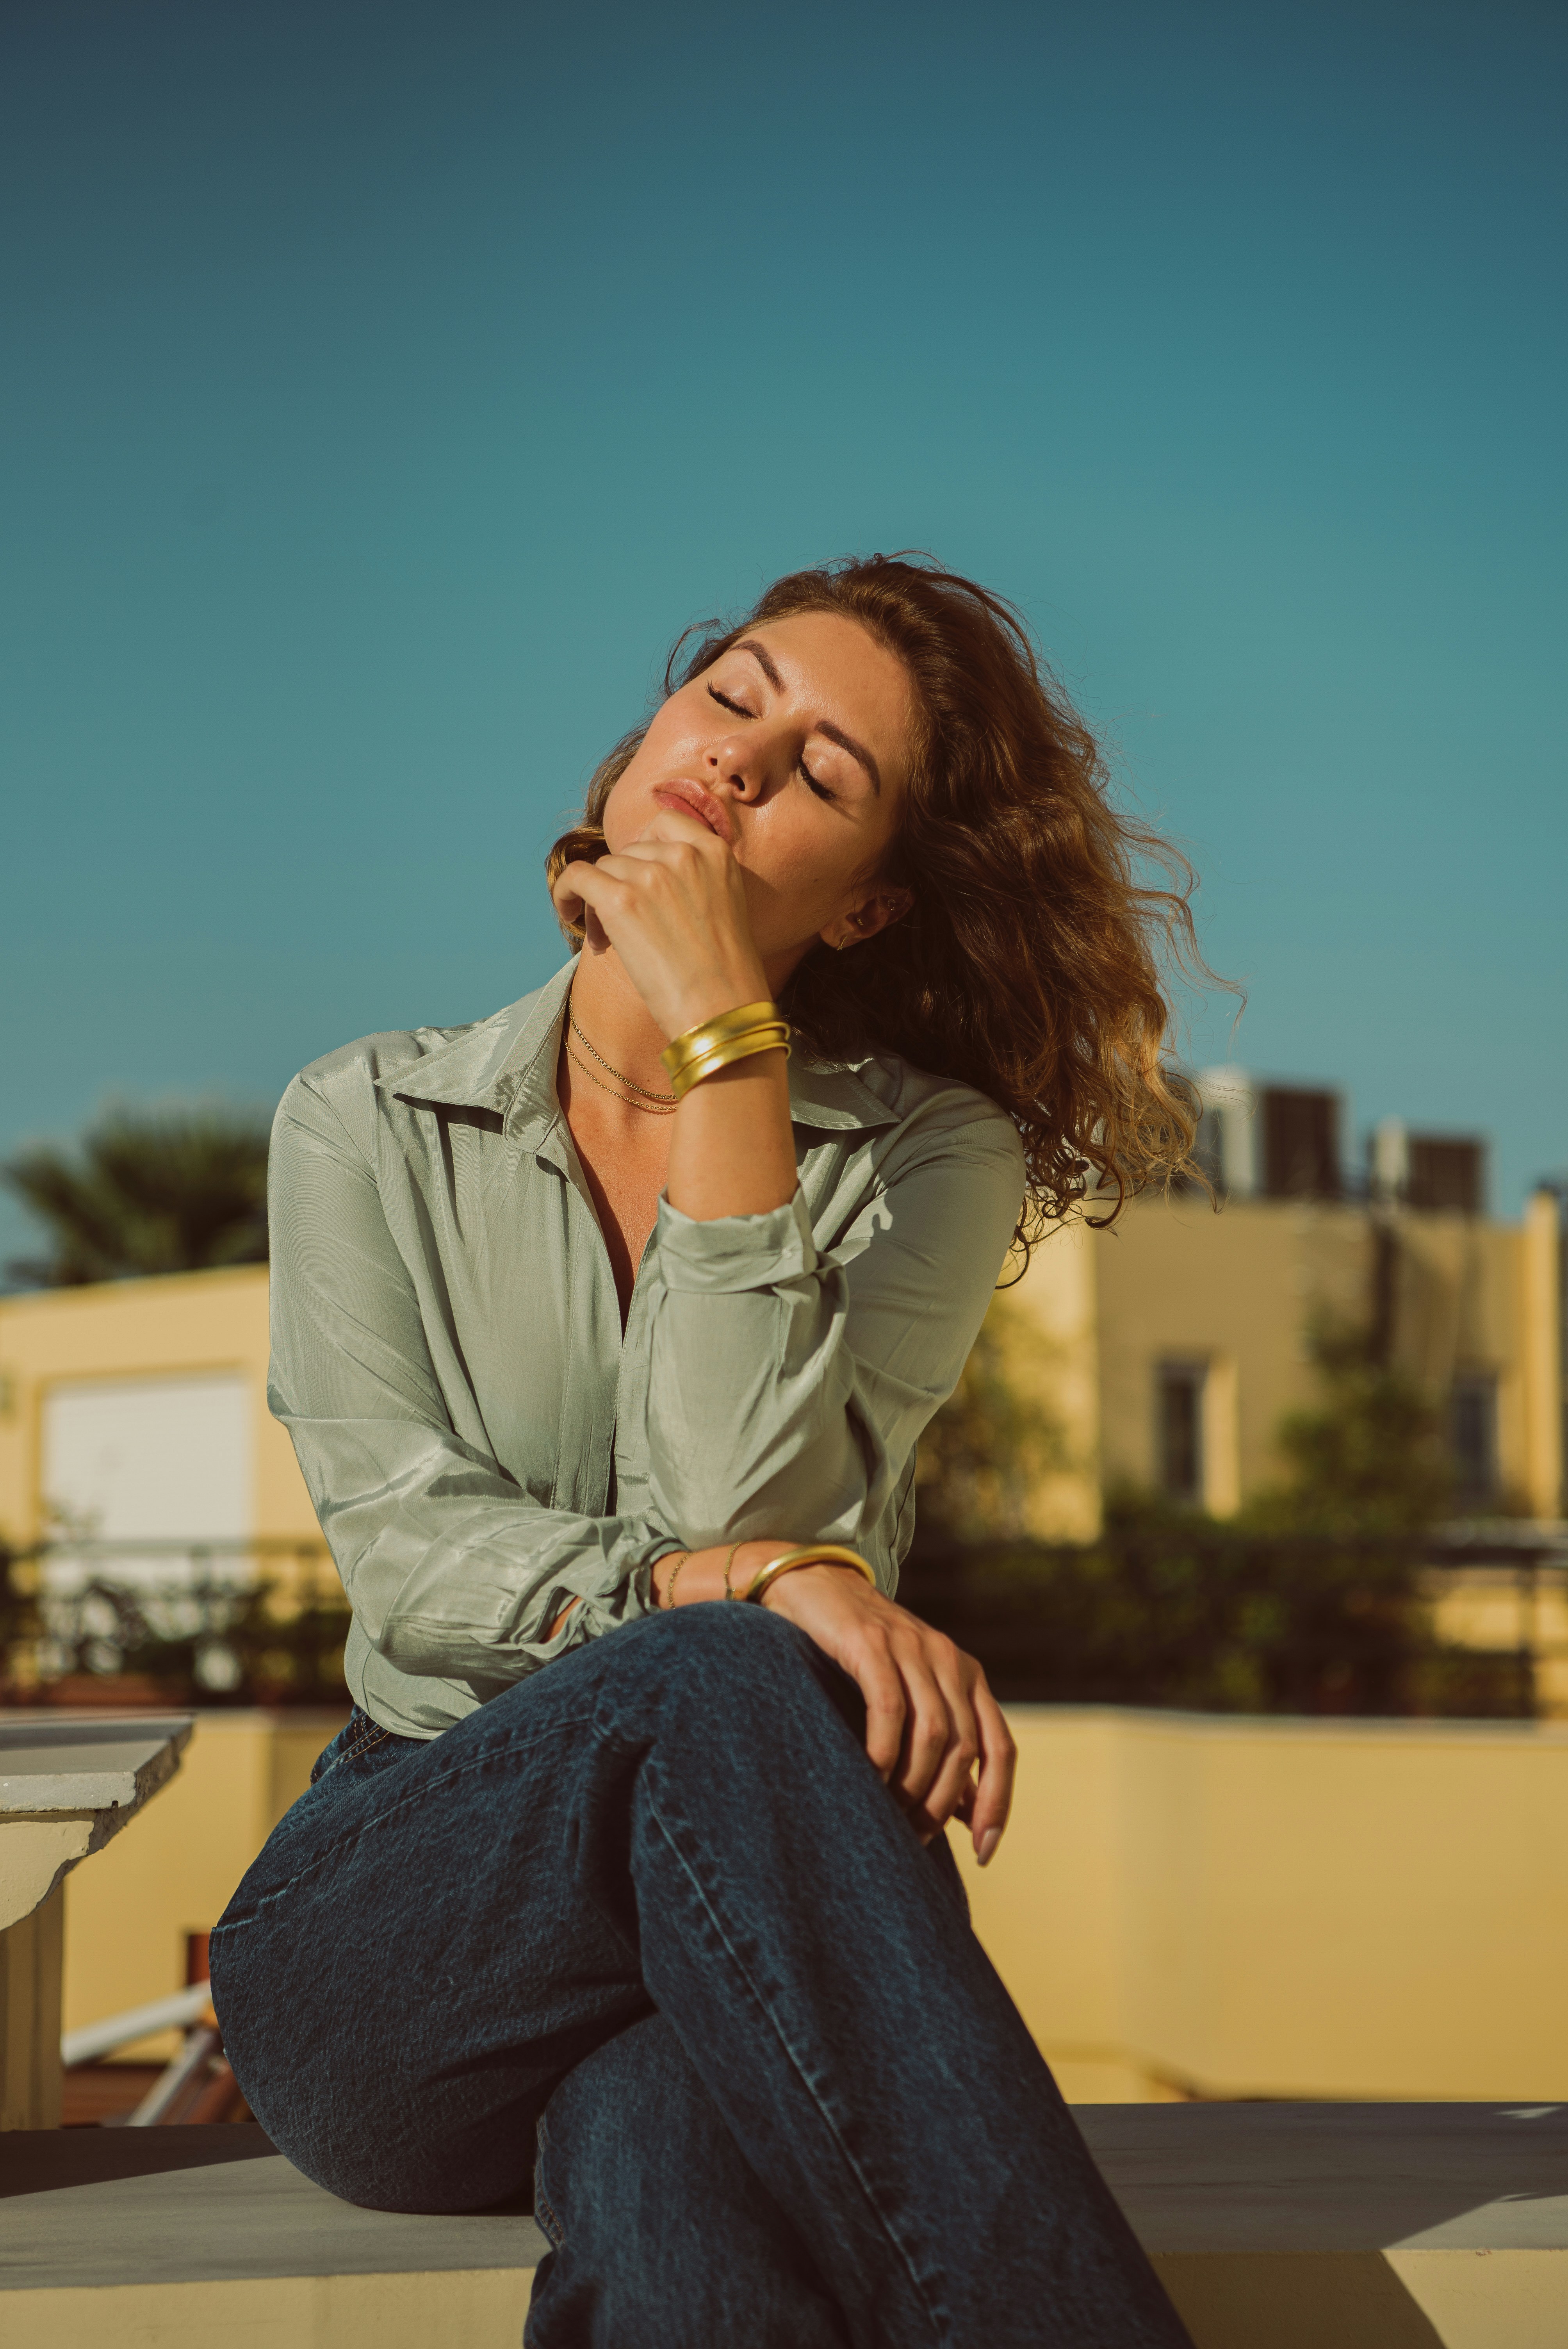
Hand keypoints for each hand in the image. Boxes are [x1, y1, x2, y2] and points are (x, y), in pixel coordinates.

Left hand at [551, 807, 769, 1041]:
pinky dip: (565, 893)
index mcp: (715, 851)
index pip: (664, 824)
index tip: (638, 877)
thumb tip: (638, 878)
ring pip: (604, 868)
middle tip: (626, 925)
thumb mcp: (723, 906)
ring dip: (600, 899)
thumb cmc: (724, 974)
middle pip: (629, 851)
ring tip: (612, 940)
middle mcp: (683, 853)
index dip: (643, 850)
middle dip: (622, 882)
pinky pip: (576, 876)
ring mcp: (651, 874)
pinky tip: (567, 913)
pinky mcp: (620, 898)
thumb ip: (693, 880)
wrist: (722, 1009)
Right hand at [762, 1564, 1015, 1865]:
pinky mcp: (872, 1642)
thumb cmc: (861, 1654)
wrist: (813, 1586)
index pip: (1001, 1748)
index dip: (998, 1804)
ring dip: (913, 1784)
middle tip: (911, 1838)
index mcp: (968, 1675)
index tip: (984, 1853)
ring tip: (888, 1815)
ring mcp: (912, 1647)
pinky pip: (889, 1708)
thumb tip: (966, 1817)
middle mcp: (949, 1660)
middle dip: (942, 1803)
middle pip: (965, 1748)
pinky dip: (883, 1750)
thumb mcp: (912, 1697)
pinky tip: (868, 1776)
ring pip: (934, 1733)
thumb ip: (942, 1748)